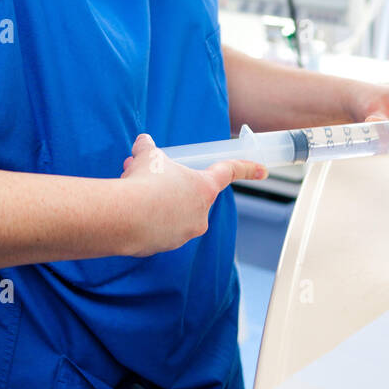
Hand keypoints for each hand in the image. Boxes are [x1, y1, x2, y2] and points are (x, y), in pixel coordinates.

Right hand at [119, 133, 266, 255]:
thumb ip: (148, 147)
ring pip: (171, 212)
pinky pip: (158, 228)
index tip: (264, 170)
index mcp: (203, 188)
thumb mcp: (147, 156)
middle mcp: (199, 214)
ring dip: (155, 201)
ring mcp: (183, 233)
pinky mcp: (164, 246)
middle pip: (189, 194)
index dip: (246, 168)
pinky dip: (146, 219)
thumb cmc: (144, 183)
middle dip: (167, 183)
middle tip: (145, 172)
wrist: (124, 216)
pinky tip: (129, 211)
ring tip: (132, 191)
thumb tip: (142, 142)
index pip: (228, 172)